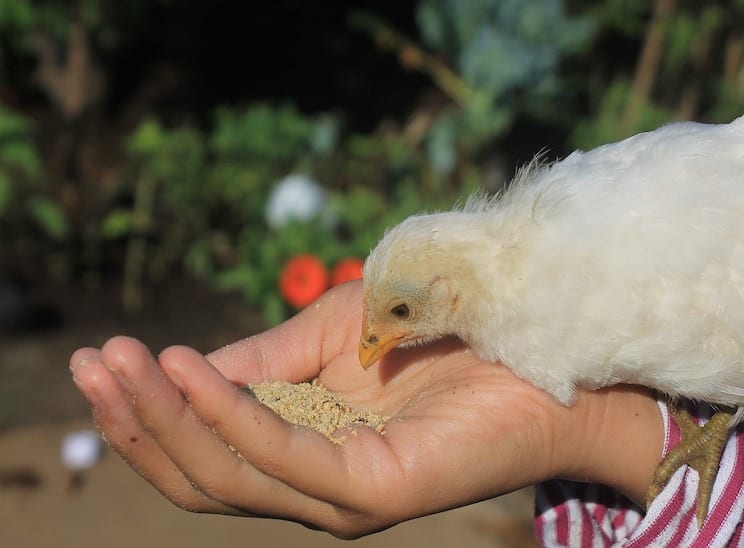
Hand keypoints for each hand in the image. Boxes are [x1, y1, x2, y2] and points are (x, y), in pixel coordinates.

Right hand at [69, 282, 662, 537]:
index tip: (97, 358)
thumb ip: (260, 360)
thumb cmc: (436, 333)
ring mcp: (343, 498)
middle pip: (200, 474)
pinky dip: (231, 417)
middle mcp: (313, 487)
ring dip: (167, 419)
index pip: (204, 451)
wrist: (534, 346)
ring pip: (229, 476)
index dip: (145, 409)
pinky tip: (190, 373)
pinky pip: (285, 458)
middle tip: (89, 364)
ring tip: (125, 364)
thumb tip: (179, 370)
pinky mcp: (375, 492)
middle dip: (138, 420)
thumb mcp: (329, 335)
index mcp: (300, 450)